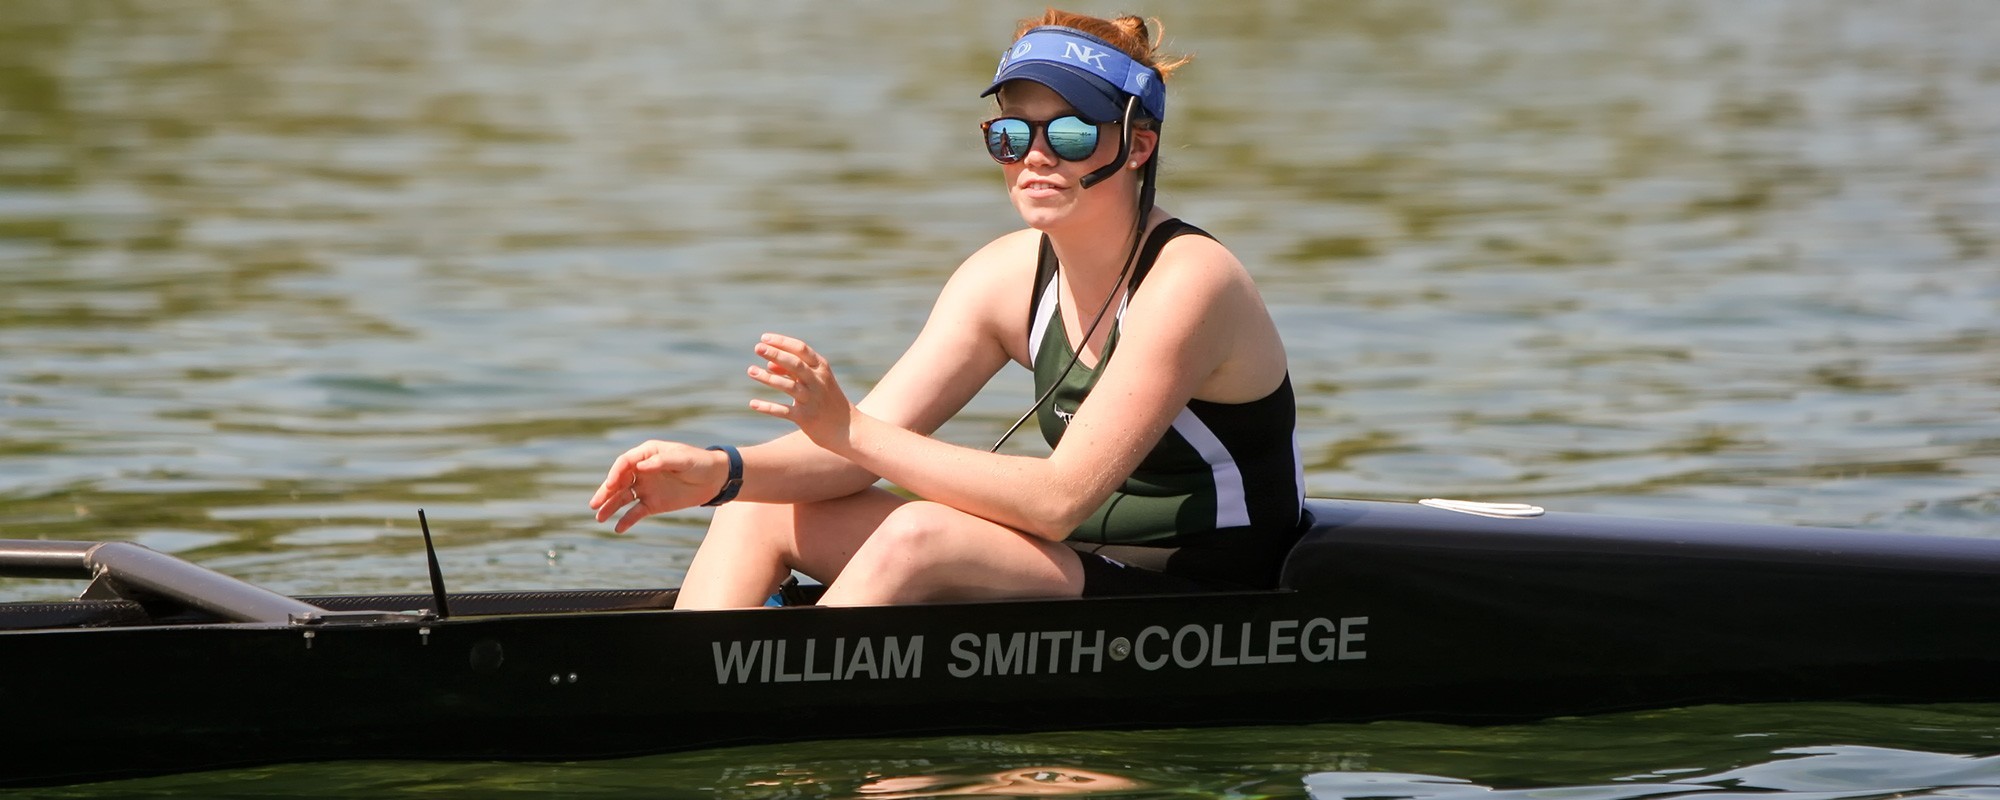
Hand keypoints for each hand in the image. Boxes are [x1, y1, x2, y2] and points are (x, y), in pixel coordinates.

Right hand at [589, 440, 724, 532]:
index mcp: (647, 454)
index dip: (616, 473)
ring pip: (623, 497)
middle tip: (594, 504)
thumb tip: (642, 466)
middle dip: (606, 492)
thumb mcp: (683, 459)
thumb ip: (662, 462)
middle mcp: (642, 470)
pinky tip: (618, 529)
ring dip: (610, 506)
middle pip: (619, 481)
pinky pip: (636, 512)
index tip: (611, 484)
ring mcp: (646, 487)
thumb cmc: (699, 463)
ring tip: (598, 518)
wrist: (715, 479)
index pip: (625, 463)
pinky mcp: (653, 503)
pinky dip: (627, 520)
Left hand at [747, 333, 854, 451]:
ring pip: (788, 386)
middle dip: (775, 354)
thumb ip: (793, 371)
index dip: (782, 342)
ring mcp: (812, 400)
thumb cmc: (827, 400)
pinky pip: (783, 411)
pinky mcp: (806, 418)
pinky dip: (767, 407)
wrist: (847, 428)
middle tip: (757, 348)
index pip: (801, 349)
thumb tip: (768, 365)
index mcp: (821, 368)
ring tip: (750, 370)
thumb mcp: (815, 381)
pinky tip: (753, 404)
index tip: (764, 338)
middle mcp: (818, 382)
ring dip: (767, 378)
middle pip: (795, 364)